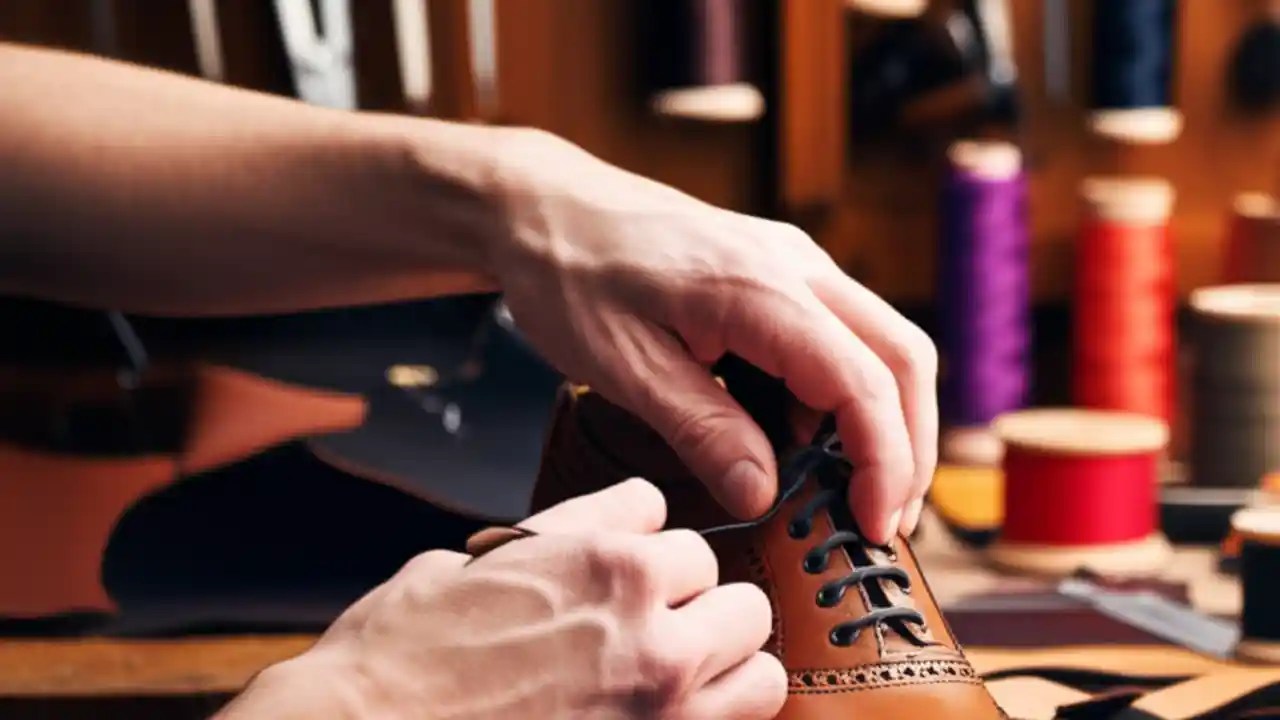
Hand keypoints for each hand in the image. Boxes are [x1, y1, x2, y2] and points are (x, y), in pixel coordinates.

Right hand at [218, 479, 784, 719]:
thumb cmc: (396, 662)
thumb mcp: (466, 565)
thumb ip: (555, 538)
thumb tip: (600, 526)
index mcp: (605, 563)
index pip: (677, 528)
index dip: (647, 551)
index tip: (631, 570)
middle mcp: (650, 630)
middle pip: (739, 598)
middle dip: (701, 611)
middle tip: (658, 631)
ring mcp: (664, 706)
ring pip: (759, 671)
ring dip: (725, 671)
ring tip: (679, 681)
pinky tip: (666, 716)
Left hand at [487, 131, 937, 542]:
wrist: (543, 206)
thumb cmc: (570, 276)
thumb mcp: (624, 367)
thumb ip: (702, 430)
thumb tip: (765, 494)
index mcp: (762, 290)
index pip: (864, 383)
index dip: (884, 463)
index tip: (871, 527)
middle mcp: (796, 266)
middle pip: (903, 358)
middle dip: (906, 447)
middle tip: (882, 521)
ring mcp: (791, 263)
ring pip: (879, 343)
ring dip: (879, 420)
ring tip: (842, 489)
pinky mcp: (776, 272)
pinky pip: (837, 334)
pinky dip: (839, 392)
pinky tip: (796, 437)